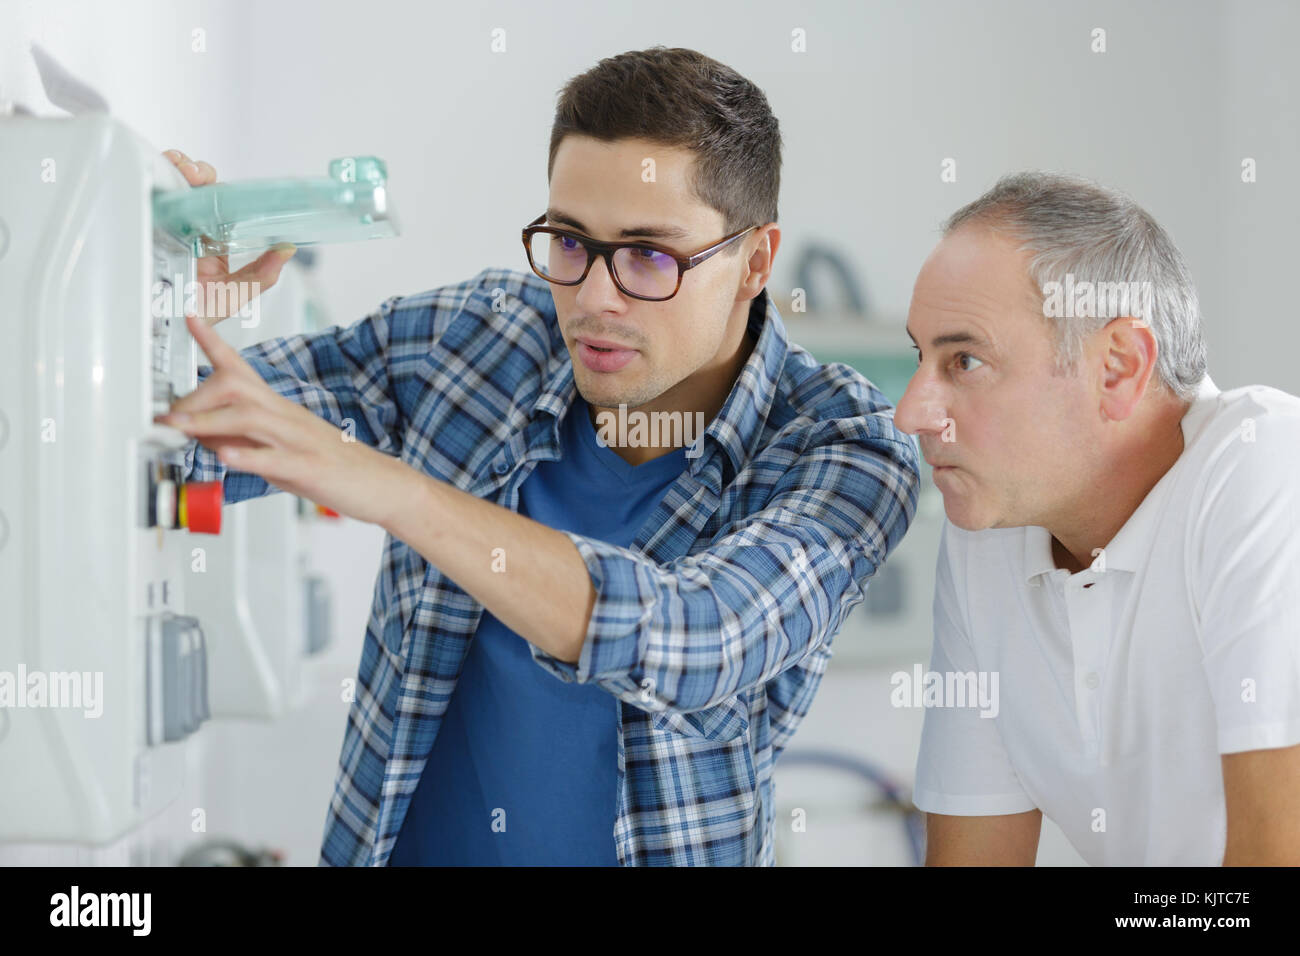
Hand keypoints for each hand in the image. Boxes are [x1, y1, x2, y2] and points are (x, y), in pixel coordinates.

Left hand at [156, 313, 412, 526]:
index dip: (212, 340)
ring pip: (249, 417)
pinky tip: (226, 457)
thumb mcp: (279, 450)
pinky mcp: (310, 467)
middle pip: (236, 385)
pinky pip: (275, 458)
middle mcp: (287, 417)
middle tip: (165, 416)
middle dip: (194, 397)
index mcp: (278, 409)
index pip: (239, 366)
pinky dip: (247, 456)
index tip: (189, 317)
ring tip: (178, 429)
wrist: (384, 485)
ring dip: (207, 421)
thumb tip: (201, 431)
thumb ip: (243, 438)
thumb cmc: (334, 467)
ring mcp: (299, 440)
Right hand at [163, 149, 296, 324]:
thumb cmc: (198, 315)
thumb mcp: (236, 294)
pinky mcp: (145, 228)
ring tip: (184, 170)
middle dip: (198, 173)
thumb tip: (288, 248)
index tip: (218, 182)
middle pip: (195, 190)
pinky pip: (149, 197)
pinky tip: (164, 174)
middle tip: (196, 174)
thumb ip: (263, 274)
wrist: (165, 330)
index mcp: (212, 242)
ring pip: (172, 187)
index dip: (220, 189)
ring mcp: (165, 227)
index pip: (220, 205)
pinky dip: (155, 177)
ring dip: (179, 168)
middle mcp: (189, 231)